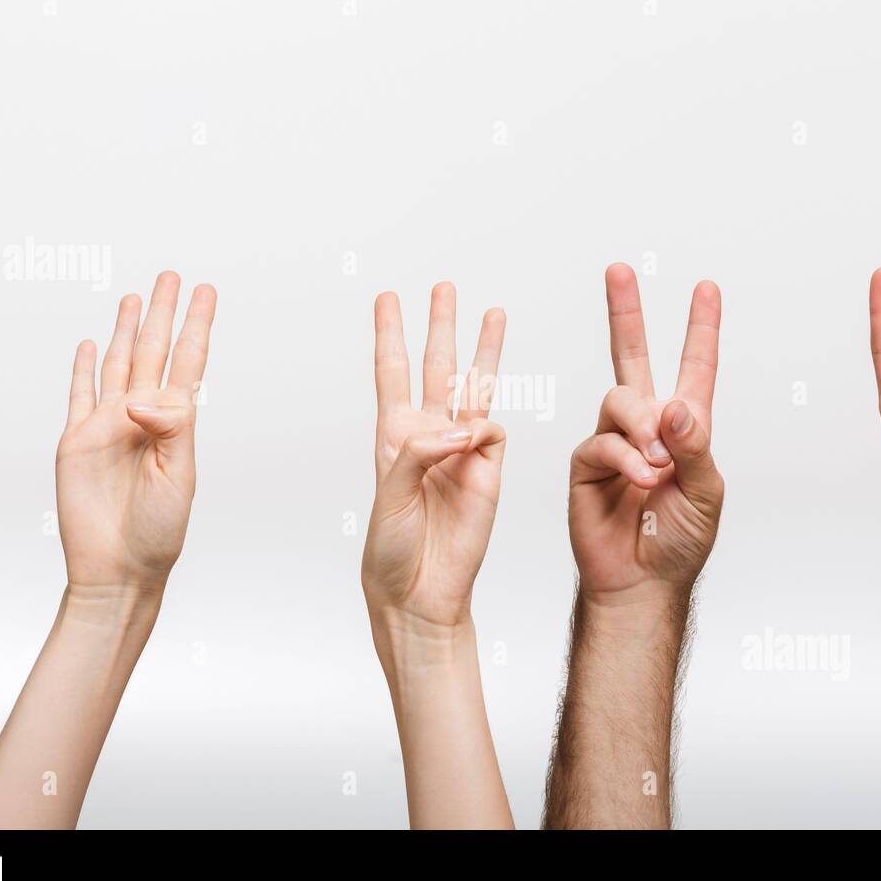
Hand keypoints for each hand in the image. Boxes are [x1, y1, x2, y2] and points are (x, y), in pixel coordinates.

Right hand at [56, 271, 216, 595]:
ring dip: (127, 331)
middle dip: (163, 314)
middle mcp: (143, 418)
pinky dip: (84, 369)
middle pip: (154, 352)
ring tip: (136, 297)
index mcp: (176, 424)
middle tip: (171, 276)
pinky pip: (79, 396)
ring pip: (119, 364)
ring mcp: (108, 427)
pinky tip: (91, 345)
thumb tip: (140, 396)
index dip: (197, 326)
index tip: (207, 293)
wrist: (119, 568)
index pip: (188, 362)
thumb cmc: (158, 531)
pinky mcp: (77, 442)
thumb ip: (169, 430)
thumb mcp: (179, 477)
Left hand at [362, 283, 506, 634]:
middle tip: (444, 287)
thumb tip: (463, 427)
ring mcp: (461, 452)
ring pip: (475, 387)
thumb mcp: (388, 495)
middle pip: (436, 366)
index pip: (392, 372)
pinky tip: (471, 438)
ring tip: (492, 312)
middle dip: (440, 326)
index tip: (387, 298)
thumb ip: (420, 453)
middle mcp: (428, 437)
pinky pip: (493, 431)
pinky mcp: (490, 470)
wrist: (422, 593)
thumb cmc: (391, 551)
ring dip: (482, 350)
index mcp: (393, 437)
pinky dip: (483, 427)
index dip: (390, 334)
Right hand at [570, 263, 723, 603]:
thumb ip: (694, 446)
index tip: (706, 289)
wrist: (640, 582)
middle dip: (626, 313)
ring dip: (642, 426)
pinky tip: (639, 479)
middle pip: (633, 357)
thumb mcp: (706, 492)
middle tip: (619, 271)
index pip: (694, 367)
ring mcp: (614, 441)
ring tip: (656, 465)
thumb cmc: (680, 542)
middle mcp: (648, 426)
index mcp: (686, 428)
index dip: (700, 328)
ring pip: (619, 399)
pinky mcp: (587, 463)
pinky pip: (601, 440)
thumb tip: (675, 405)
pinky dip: (624, 457)